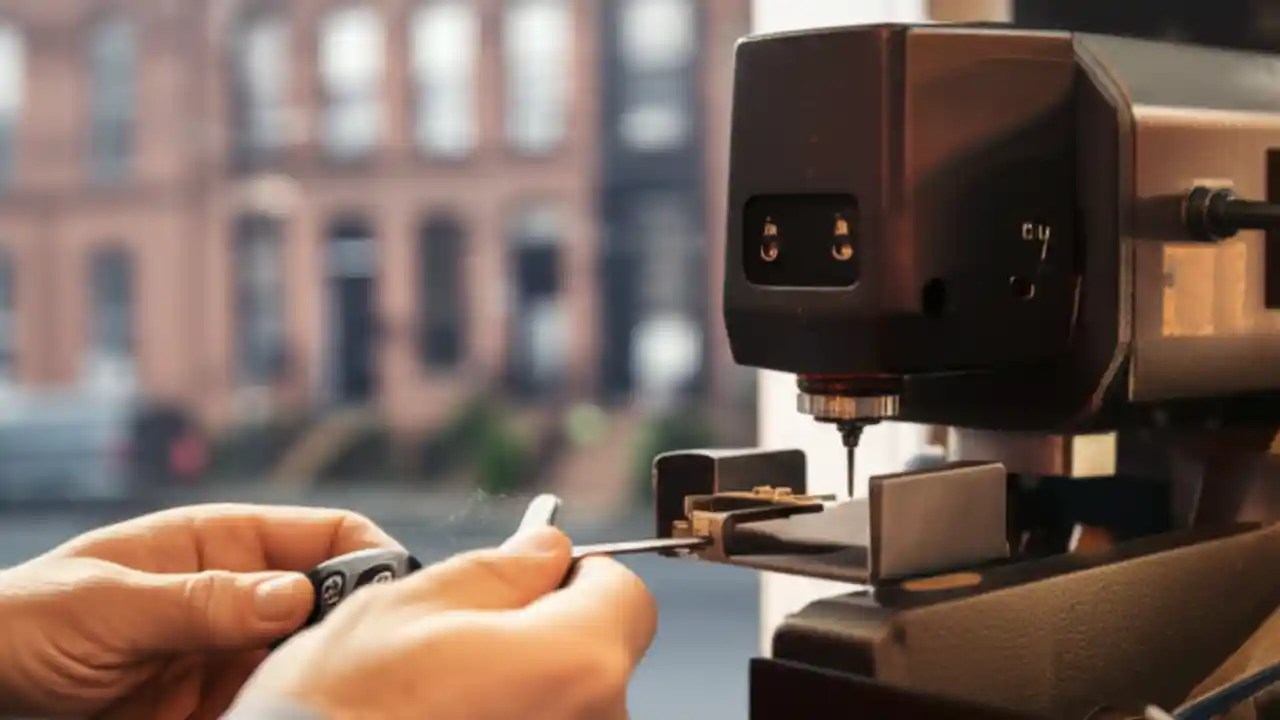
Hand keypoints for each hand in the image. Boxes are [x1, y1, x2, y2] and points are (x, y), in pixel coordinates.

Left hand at [0, 503, 402, 718]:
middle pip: (329, 606)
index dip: (370, 557)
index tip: (393, 599)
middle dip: (353, 631)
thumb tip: (294, 595)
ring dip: (321, 681)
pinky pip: (271, 707)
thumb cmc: (22, 622)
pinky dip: (289, 713)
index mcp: (222, 544)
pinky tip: (290, 716)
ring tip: (325, 701)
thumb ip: (199, 600)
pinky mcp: (215, 706)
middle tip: (364, 668)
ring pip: (307, 664)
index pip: (324, 536)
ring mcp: (228, 654)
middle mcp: (238, 595)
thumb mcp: (107, 605)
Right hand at [231, 526, 657, 719]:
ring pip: (565, 702)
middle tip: (458, 645)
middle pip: (597, 653)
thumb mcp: (403, 608)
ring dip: (518, 689)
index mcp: (575, 662)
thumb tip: (546, 549)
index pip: (626, 593)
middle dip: (541, 634)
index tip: (533, 579)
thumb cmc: (336, 717)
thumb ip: (498, 569)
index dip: (578, 575)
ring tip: (435, 700)